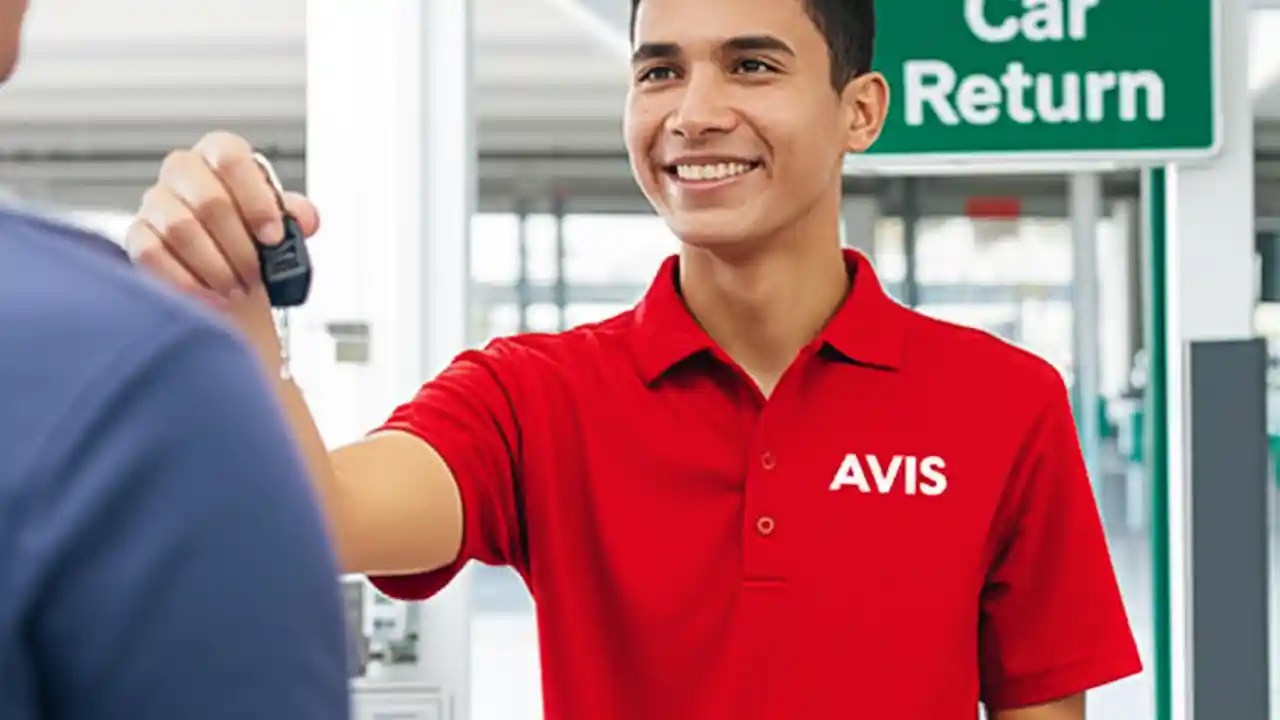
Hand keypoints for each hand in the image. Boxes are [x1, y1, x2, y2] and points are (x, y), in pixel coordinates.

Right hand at [126, 130, 319, 325]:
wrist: (231, 275)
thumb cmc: (254, 240)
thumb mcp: (282, 223)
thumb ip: (296, 215)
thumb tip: (305, 219)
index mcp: (219, 155)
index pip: (230, 157)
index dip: (256, 200)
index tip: (273, 237)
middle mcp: (183, 171)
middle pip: (208, 199)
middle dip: (240, 246)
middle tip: (256, 273)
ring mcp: (155, 202)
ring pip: (181, 228)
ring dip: (216, 266)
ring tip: (235, 287)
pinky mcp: (138, 236)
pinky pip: (153, 254)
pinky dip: (186, 280)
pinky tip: (208, 293)